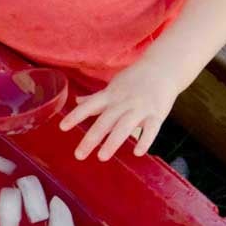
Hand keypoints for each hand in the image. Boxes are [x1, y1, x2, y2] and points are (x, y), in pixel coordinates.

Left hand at [58, 59, 181, 160]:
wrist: (163, 68)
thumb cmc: (134, 79)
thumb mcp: (113, 86)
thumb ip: (96, 98)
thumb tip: (77, 101)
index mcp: (110, 95)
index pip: (88, 106)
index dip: (75, 116)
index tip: (62, 128)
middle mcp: (123, 102)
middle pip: (104, 121)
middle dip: (91, 138)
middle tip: (79, 155)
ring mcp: (140, 108)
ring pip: (124, 127)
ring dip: (112, 142)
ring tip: (101, 157)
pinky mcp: (157, 114)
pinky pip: (151, 129)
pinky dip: (145, 140)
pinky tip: (137, 153)